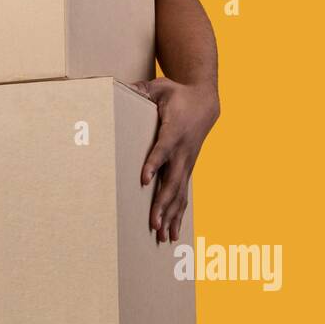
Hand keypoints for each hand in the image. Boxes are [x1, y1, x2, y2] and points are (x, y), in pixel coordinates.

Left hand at [127, 78, 220, 244]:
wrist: (205, 102)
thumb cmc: (177, 94)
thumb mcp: (159, 87)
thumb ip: (140, 90)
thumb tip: (119, 87)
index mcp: (174, 132)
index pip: (162, 150)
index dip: (154, 164)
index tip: (143, 179)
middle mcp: (182, 152)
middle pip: (173, 181)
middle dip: (162, 203)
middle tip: (152, 223)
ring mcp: (187, 163)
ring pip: (180, 194)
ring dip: (170, 216)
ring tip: (161, 236)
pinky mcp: (188, 170)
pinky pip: (183, 196)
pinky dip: (178, 216)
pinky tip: (172, 234)